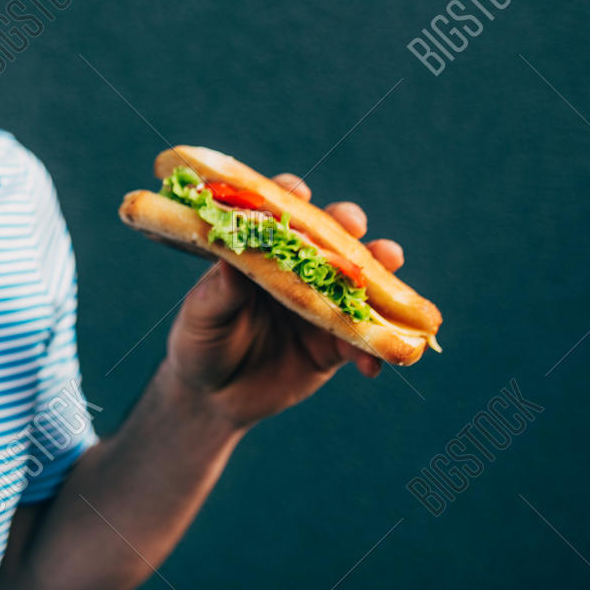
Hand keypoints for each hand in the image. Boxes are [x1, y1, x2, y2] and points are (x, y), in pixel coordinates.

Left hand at [161, 172, 404, 431]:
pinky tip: (373, 364)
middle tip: (353, 225)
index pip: (279, 214)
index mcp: (261, 253)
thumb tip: (231, 257)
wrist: (211, 397)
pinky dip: (374, 351)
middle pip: (329, 237)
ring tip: (389, 265)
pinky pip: (363, 343)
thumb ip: (219, 292)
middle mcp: (297, 271)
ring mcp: (321, 305)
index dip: (291, 197)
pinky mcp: (334, 344)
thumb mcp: (202, 316)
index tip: (298, 192)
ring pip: (359, 284)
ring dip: (381, 274)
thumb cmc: (199, 342)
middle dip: (347, 224)